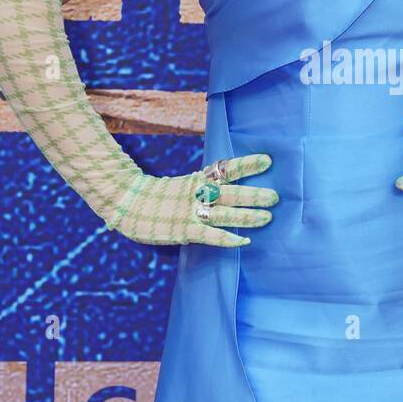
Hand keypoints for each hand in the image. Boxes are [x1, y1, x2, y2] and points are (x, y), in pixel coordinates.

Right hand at [111, 152, 279, 246]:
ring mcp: (191, 212)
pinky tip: (245, 241)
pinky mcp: (184, 230)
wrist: (126, 202)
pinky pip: (210, 235)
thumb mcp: (183, 184)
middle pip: (231, 191)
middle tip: (277, 196)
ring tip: (268, 217)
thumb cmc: (158, 196)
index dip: (247, 165)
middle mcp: (197, 193)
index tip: (268, 160)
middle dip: (254, 194)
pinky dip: (228, 238)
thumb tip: (228, 184)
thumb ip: (204, 185)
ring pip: (225, 213)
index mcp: (197, 179)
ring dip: (247, 215)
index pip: (226, 169)